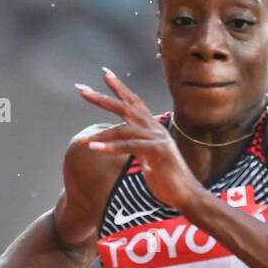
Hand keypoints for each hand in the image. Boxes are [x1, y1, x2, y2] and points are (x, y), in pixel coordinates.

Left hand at [75, 68, 202, 213]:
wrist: (186, 194)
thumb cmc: (167, 180)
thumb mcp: (149, 160)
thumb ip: (138, 148)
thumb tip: (126, 146)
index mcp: (152, 127)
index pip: (134, 102)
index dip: (119, 87)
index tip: (104, 73)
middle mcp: (155, 128)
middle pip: (125, 106)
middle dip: (101, 98)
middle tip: (81, 89)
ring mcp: (157, 138)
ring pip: (123, 129)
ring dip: (100, 135)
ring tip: (82, 141)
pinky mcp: (157, 151)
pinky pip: (129, 146)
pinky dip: (111, 147)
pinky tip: (94, 149)